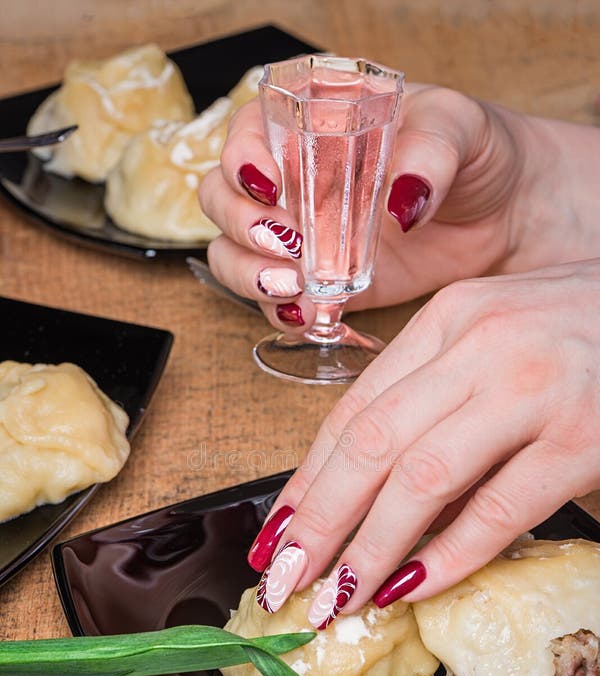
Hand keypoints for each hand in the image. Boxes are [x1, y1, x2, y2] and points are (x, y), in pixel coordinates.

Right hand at [199, 85, 598, 331]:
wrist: (503, 215)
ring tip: (295, 285)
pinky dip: (281, 312)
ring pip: (234, 254)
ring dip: (250, 274)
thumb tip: (401, 199)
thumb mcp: (461, 128)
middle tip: (287, 244)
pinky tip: (308, 313)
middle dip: (241, 226)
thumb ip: (431, 151)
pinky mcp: (318, 282)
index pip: (247, 133)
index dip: (242, 159)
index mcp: (312, 124)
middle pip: (223, 199)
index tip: (268, 185)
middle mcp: (294, 180)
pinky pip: (275, 302)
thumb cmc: (477, 154)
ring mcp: (302, 236)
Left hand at [247, 259, 599, 626]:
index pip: (355, 409)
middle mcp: (483, 344)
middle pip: (372, 443)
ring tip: (339, 595)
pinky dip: (449, 555)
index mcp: (450, 319)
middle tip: (285, 578)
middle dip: (320, 522)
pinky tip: (414, 587)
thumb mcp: (493, 344)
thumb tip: (369, 496)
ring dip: (370, 547)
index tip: (277, 533)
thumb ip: (434, 403)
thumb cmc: (579, 333)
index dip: (307, 480)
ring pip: (422, 478)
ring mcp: (534, 389)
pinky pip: (498, 508)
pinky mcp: (583, 437)